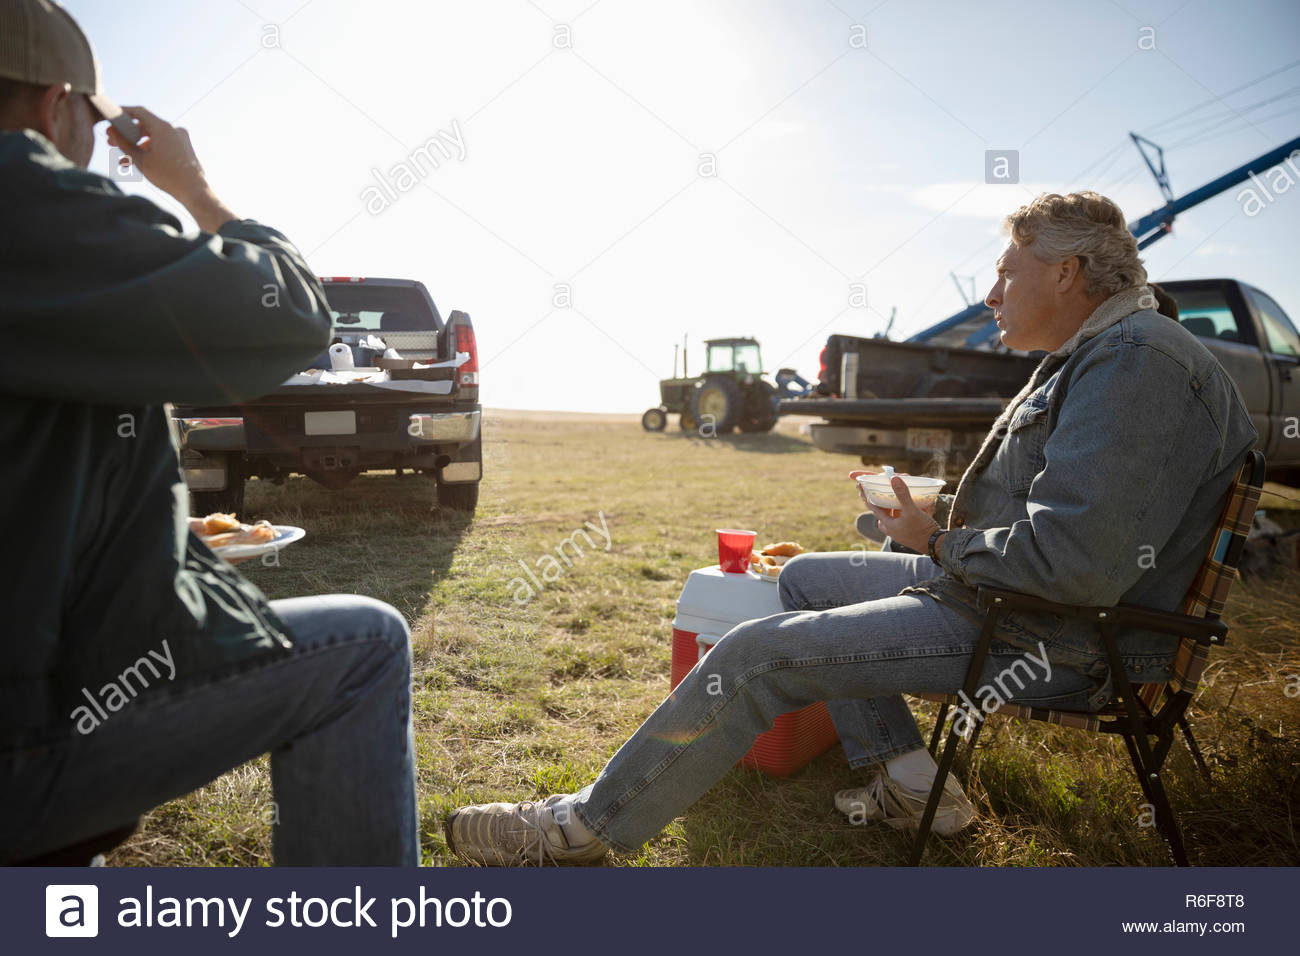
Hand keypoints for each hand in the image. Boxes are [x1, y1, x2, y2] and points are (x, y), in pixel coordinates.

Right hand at [107, 106, 236, 231]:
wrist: (195, 192)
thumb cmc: (168, 177)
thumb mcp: (140, 160)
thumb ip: (123, 143)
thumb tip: (111, 131)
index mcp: (163, 127)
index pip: (139, 112)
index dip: (122, 113)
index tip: (111, 119)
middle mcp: (174, 129)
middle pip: (145, 126)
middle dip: (127, 135)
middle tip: (112, 142)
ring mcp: (181, 138)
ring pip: (153, 138)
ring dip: (137, 147)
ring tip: (123, 159)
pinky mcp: (185, 148)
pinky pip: (163, 145)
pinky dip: (151, 151)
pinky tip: (139, 164)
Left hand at [864, 475, 942, 554]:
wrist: (935, 544)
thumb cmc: (922, 529)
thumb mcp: (912, 510)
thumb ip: (903, 494)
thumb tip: (894, 478)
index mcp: (887, 524)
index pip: (873, 507)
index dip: (868, 495)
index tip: (864, 485)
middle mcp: (890, 529)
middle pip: (880, 511)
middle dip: (880, 500)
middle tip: (879, 489)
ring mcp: (898, 531)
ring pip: (889, 515)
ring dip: (890, 505)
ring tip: (891, 494)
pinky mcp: (906, 531)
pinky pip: (898, 518)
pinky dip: (899, 509)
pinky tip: (904, 503)